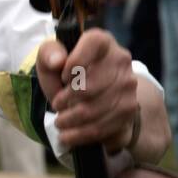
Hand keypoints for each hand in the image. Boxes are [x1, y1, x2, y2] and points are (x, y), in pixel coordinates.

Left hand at [36, 29, 137, 152]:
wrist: (88, 97)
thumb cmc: (66, 74)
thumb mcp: (51, 61)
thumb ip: (49, 54)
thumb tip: (57, 61)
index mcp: (103, 42)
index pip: (94, 43)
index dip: (75, 62)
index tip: (63, 76)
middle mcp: (121, 60)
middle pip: (90, 85)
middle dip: (66, 99)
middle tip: (57, 104)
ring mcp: (128, 85)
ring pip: (94, 110)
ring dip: (71, 120)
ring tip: (60, 121)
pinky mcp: (129, 109)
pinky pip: (102, 127)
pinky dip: (80, 134)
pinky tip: (68, 136)